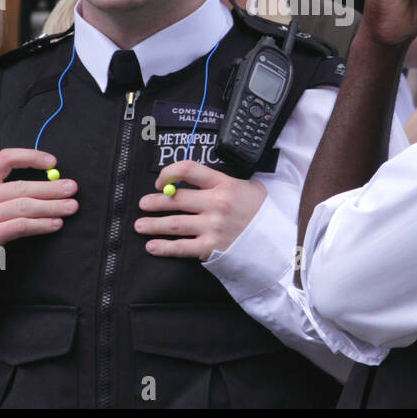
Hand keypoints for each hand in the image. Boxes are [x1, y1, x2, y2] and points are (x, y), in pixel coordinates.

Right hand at [0, 148, 78, 270]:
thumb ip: (9, 186)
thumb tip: (51, 179)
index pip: (6, 158)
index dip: (31, 157)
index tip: (52, 162)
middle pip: (21, 187)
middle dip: (51, 187)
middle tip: (72, 188)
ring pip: (24, 207)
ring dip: (52, 206)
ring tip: (70, 206)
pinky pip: (21, 226)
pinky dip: (42, 224)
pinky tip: (56, 223)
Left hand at [135, 161, 266, 260]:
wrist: (277, 242)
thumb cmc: (262, 214)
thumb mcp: (250, 188)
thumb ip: (227, 182)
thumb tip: (202, 180)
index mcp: (224, 184)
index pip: (189, 170)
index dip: (169, 172)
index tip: (160, 181)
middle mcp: (216, 204)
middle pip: (176, 199)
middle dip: (155, 202)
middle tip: (143, 204)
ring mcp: (212, 227)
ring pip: (174, 224)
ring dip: (153, 224)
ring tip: (139, 225)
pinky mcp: (211, 248)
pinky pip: (182, 247)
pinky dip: (164, 248)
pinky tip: (152, 246)